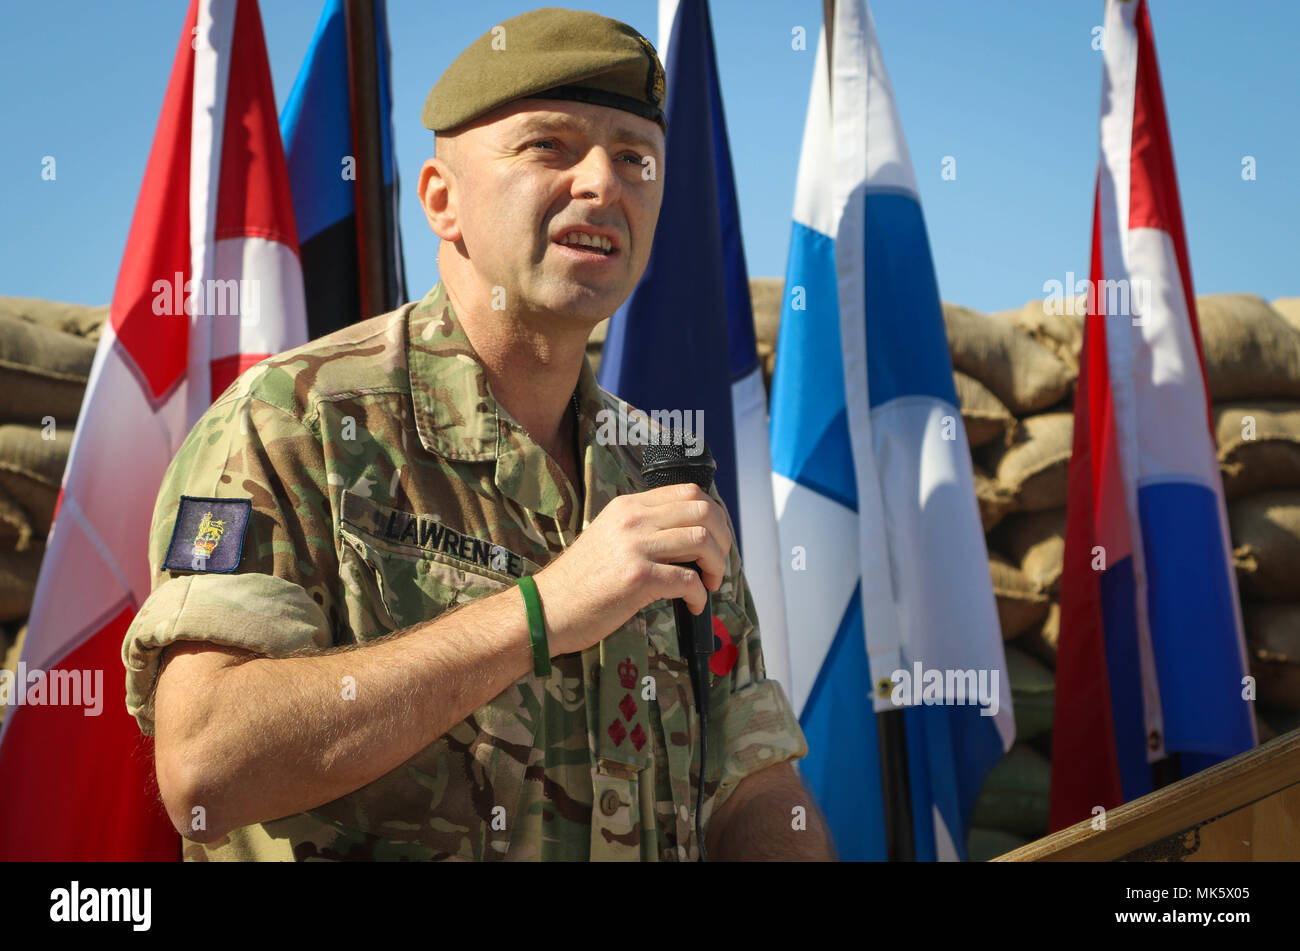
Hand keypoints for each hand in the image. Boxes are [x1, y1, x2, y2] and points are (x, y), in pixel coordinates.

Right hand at [532, 483, 732, 655]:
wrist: (547, 608)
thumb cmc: (581, 580)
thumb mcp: (610, 536)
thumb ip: (644, 529)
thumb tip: (692, 537)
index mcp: (628, 506)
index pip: (688, 491)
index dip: (715, 515)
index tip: (718, 539)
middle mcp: (633, 519)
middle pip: (703, 510)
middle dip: (723, 539)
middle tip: (718, 564)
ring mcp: (634, 546)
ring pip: (702, 540)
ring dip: (716, 566)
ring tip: (708, 584)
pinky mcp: (637, 577)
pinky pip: (688, 579)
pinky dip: (700, 596)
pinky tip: (694, 605)